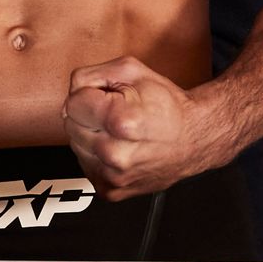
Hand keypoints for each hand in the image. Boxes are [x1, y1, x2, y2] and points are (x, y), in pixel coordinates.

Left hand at [64, 55, 220, 200]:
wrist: (193, 138)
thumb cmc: (165, 105)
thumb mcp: (130, 70)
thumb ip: (90, 75)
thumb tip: (70, 95)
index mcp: (121, 122)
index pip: (72, 103)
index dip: (89, 95)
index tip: (108, 97)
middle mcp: (115, 154)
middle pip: (71, 125)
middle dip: (88, 114)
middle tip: (116, 113)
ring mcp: (113, 177)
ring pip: (75, 146)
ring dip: (91, 135)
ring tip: (118, 132)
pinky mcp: (111, 191)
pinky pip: (85, 166)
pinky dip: (96, 155)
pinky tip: (118, 147)